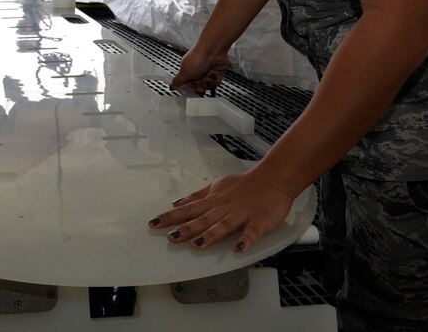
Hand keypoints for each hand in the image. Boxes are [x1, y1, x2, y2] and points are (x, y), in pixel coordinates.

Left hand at [147, 169, 295, 252]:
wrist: (274, 179)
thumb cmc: (245, 185)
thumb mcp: (217, 186)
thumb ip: (198, 195)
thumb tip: (178, 203)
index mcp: (214, 201)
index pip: (188, 210)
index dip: (171, 217)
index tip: (154, 223)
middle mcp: (224, 208)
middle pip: (203, 219)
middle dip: (186, 229)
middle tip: (171, 238)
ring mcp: (242, 214)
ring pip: (224, 225)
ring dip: (211, 235)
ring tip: (197, 244)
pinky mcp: (259, 221)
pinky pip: (252, 232)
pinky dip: (246, 240)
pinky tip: (238, 248)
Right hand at [171, 45, 229, 93]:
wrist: (213, 50)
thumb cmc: (198, 57)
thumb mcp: (184, 73)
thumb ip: (178, 81)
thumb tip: (172, 86)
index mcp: (188, 69)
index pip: (188, 83)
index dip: (191, 87)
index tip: (194, 88)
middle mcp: (198, 69)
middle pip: (199, 85)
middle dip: (200, 86)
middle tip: (201, 83)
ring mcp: (208, 70)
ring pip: (208, 85)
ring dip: (208, 83)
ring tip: (208, 76)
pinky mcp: (217, 71)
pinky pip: (217, 82)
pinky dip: (216, 81)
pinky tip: (214, 76)